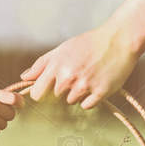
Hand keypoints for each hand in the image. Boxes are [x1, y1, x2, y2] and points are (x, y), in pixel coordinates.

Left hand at [22, 23, 139, 107]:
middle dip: (62, 90)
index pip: (38, 94)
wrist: (119, 40)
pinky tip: (95, 84)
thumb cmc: (89, 43)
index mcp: (56, 66)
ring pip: (71, 101)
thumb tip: (25, 77)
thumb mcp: (61, 49)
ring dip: (77, 93)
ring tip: (87, 76)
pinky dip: (89, 98)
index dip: (42, 92)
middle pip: (55, 98)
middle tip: (76, 74)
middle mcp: (68, 77)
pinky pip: (86, 106)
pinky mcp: (100, 92)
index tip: (48, 89)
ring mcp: (85, 86)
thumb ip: (41, 64)